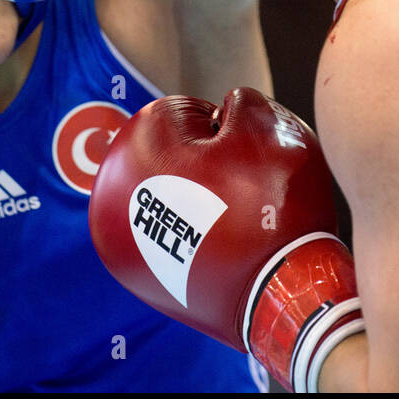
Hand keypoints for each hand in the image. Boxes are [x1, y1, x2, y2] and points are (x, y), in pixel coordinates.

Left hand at [88, 87, 364, 391]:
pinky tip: (221, 248)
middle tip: (242, 188)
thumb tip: (227, 109)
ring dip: (196, 201)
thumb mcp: (270, 128)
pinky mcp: (139, 277)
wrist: (281, 296)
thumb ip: (242, 102)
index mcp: (146, 138)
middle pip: (170, 157)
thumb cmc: (274, 206)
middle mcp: (118, 187)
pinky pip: (167, 240)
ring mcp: (123, 239)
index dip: (224, 128)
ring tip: (235, 220)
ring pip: (167, 199)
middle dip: (205, 165)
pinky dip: (190, 238)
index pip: (185, 112)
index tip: (243, 155)